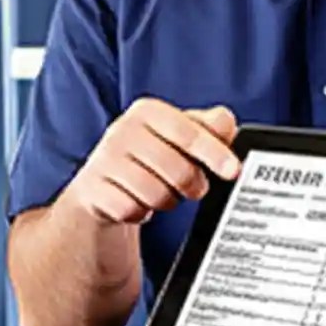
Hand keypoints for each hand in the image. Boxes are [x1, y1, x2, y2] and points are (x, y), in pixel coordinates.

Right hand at [61, 98, 238, 224]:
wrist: (98, 187)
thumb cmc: (147, 158)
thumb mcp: (177, 137)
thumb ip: (207, 128)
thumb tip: (226, 122)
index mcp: (146, 111)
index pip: (187, 131)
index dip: (214, 152)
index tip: (233, 170)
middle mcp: (121, 131)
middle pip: (177, 168)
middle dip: (193, 185)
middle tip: (193, 188)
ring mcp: (103, 161)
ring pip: (156, 194)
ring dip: (166, 201)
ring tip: (161, 194)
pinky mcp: (92, 190)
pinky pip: (132, 210)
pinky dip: (141, 213)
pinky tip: (137, 203)